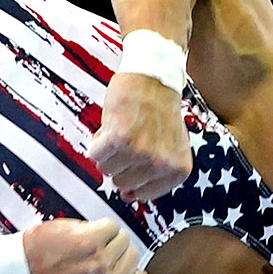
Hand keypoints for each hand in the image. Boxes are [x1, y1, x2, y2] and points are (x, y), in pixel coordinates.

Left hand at [21, 217, 159, 273]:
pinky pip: (111, 227)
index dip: (123, 272)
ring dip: (105, 240)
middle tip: (89, 261)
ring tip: (84, 250)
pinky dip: (97, 228)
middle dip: (114, 254)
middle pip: (134, 257)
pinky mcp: (92, 241)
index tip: (105, 273)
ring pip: (123, 240)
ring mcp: (102, 263)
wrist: (26, 269)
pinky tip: (81, 238)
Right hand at [87, 73, 195, 201]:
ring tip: (121, 132)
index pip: (145, 195)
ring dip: (108, 153)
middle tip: (129, 140)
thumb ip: (154, 174)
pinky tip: (110, 129)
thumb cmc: (161, 109)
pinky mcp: (119, 139)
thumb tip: (127, 196)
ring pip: (106, 170)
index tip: (134, 163)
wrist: (153, 77)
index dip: (133, 178)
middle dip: (120, 164)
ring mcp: (140, 153)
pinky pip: (95, 155)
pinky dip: (97, 143)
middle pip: (122, 184)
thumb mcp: (170, 147)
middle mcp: (161, 165)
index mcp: (178, 170)